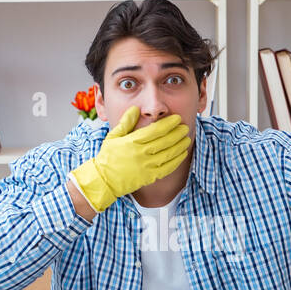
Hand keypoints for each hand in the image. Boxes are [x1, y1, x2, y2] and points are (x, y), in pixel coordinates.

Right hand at [69, 106, 189, 213]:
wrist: (103, 180)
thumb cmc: (107, 157)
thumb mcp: (113, 136)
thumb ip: (126, 122)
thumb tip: (135, 109)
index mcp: (132, 142)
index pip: (155, 130)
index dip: (169, 124)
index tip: (177, 118)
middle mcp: (141, 154)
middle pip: (165, 141)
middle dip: (177, 133)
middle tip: (185, 127)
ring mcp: (146, 167)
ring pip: (168, 154)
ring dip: (180, 145)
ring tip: (186, 138)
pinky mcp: (149, 177)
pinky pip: (167, 168)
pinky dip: (177, 160)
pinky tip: (182, 153)